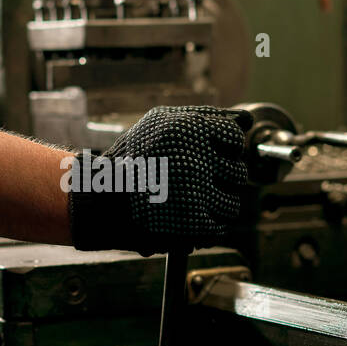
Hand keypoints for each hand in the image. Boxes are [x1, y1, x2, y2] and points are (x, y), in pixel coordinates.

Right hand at [66, 106, 249, 254]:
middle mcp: (196, 159)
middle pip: (238, 172)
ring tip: (188, 202)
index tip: (206, 158)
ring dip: (215, 206)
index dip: (222, 150)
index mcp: (190, 130)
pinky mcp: (193, 223)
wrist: (100, 197)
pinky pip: (220, 227)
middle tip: (192, 183)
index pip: (234, 139)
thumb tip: (246, 120)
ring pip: (233, 203)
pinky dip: (206, 228)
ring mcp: (196, 193)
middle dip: (220, 179)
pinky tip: (187, 220)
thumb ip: (205, 117)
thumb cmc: (132, 159)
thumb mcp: (161, 122)